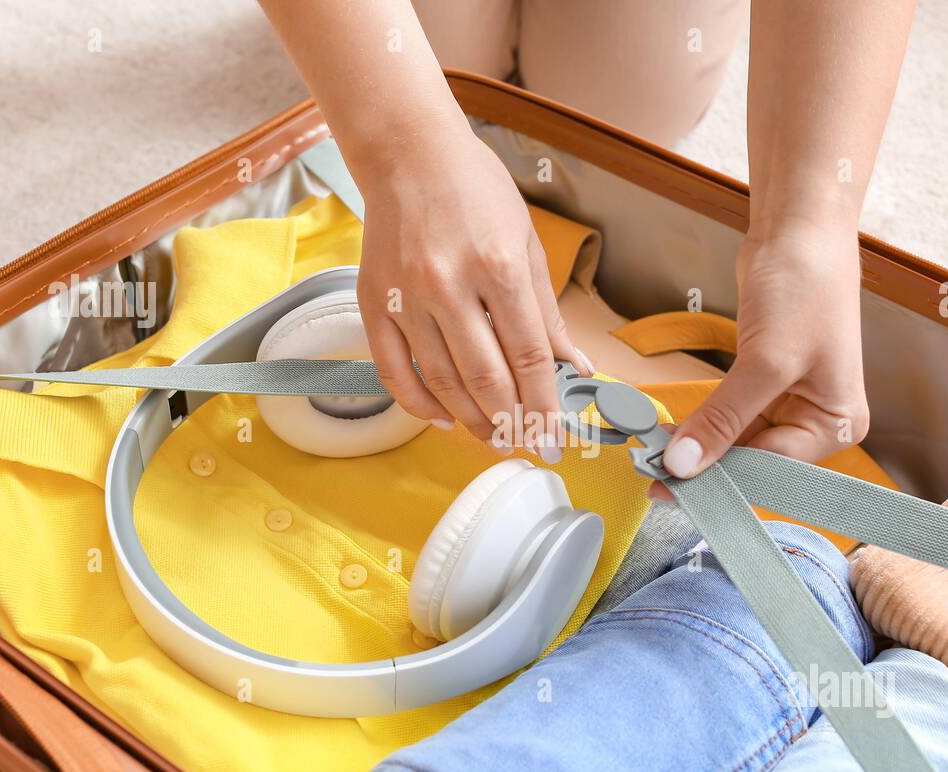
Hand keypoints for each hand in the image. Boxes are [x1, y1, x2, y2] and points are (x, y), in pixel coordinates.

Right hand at [354, 127, 591, 459]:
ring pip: (440, 380)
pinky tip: (439, 416)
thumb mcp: (526, 243)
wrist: (407, 152)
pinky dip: (416, 401)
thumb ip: (547, 312)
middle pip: (485, 377)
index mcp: (497, 265)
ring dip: (469, 419)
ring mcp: (405, 294)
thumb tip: (576, 367)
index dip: (543, 404)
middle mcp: (448, 283)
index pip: (528, 355)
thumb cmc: (475, 190)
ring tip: (490, 436)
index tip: (552, 437)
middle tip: (523, 444)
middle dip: (510, 421)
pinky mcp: (372, 299)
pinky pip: (392, 368)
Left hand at [653, 224, 868, 493]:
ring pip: (737, 440)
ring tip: (652, 456)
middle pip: (755, 460)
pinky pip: (730, 415)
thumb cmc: (803, 288)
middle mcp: (820, 420)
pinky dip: (702, 423)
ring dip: (698, 446)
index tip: (671, 489)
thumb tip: (683, 466)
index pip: (773, 469)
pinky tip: (670, 433)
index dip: (722, 480)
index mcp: (838, 425)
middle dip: (707, 466)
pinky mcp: (765, 381)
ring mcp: (792, 400)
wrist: (798, 229)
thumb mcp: (765, 362)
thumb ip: (723, 420)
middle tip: (652, 477)